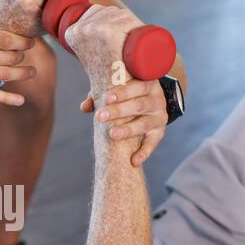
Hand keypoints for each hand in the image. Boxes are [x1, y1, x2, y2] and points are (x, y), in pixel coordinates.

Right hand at [0, 20, 36, 105]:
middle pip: (9, 56)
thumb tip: (0, 18)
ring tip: (32, 72)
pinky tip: (20, 100)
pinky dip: (9, 99)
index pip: (6, 38)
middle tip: (26, 56)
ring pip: (6, 74)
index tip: (30, 42)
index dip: (23, 41)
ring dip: (23, 73)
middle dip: (22, 56)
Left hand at [67, 4, 167, 165]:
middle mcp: (157, 99)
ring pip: (145, 123)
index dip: (122, 92)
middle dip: (118, 111)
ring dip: (128, 130)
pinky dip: (144, 153)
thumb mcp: (115, 89)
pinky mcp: (160, 131)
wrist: (150, 98)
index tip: (105, 98)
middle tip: (99, 116)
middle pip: (139, 105)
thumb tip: (84, 107)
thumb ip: (99, 95)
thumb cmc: (127, 91)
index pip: (137, 85)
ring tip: (112, 135)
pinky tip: (133, 161)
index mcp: (146, 83)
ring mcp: (160, 116)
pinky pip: (153, 143)